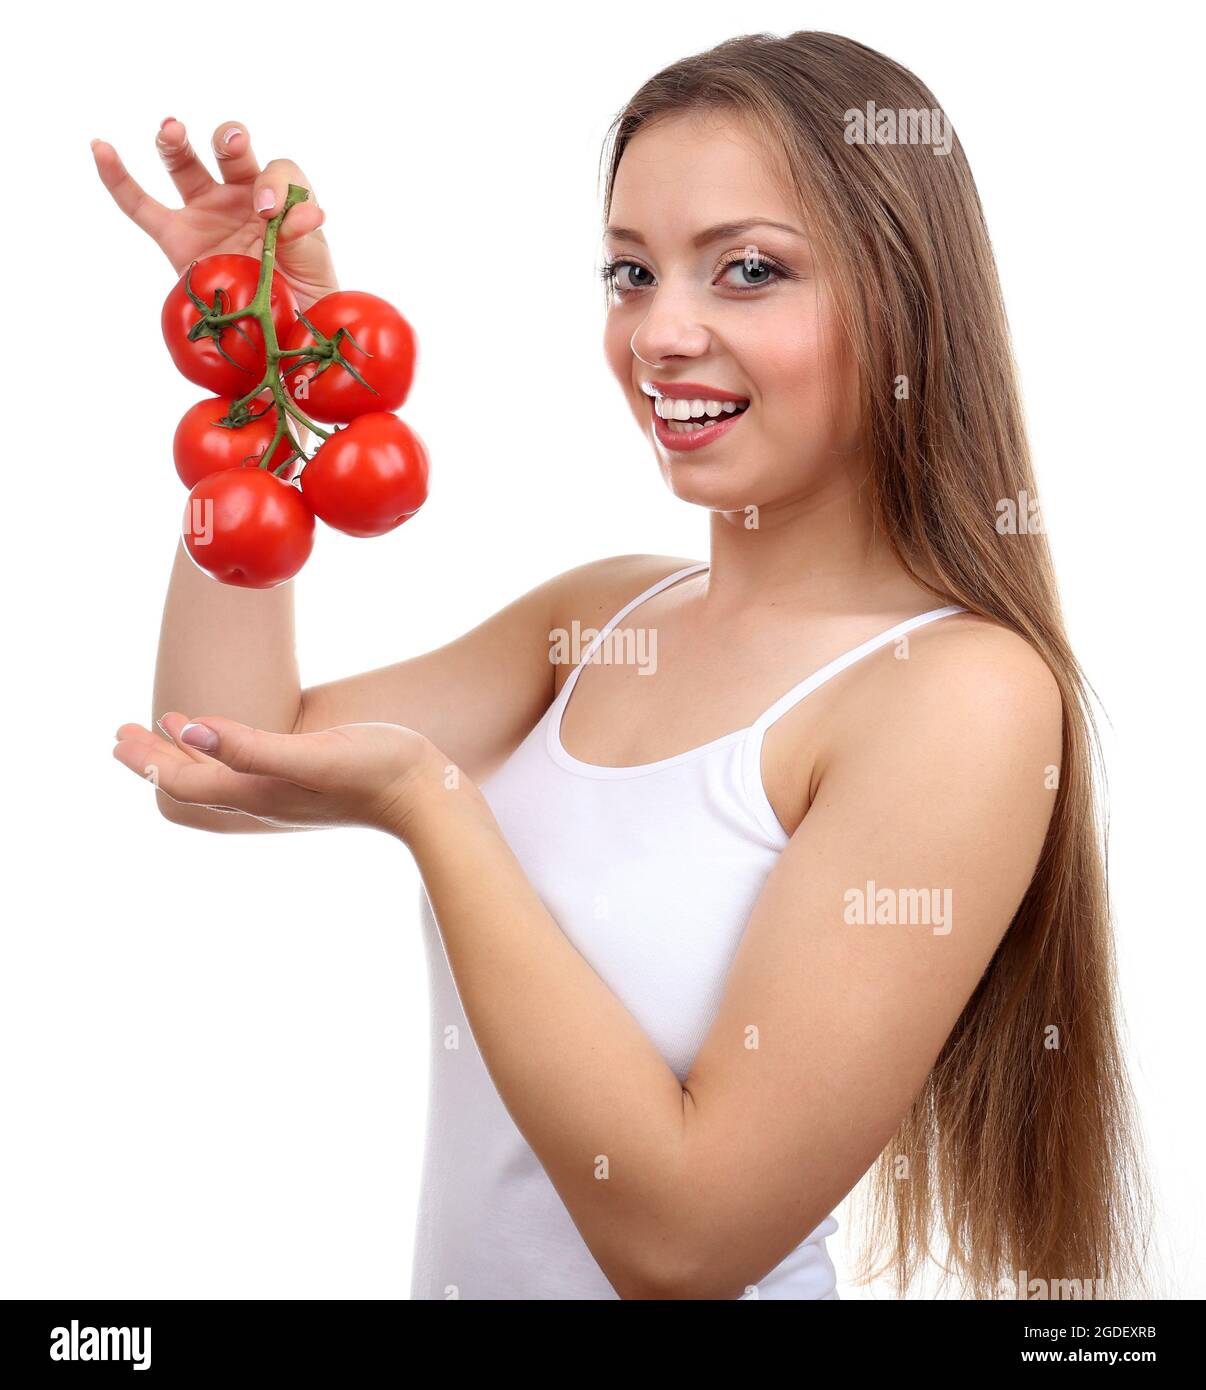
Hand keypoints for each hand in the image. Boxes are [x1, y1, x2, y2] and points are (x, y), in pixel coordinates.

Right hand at [92, 118, 337, 309]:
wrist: (281, 340)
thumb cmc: (305, 299)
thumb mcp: (314, 266)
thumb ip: (304, 236)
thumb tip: (299, 215)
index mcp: (281, 202)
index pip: (278, 172)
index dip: (275, 184)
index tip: (270, 213)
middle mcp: (242, 199)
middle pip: (230, 154)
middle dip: (229, 141)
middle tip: (231, 144)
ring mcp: (207, 215)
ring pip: (186, 167)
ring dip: (177, 143)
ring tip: (172, 130)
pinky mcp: (177, 239)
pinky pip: (141, 206)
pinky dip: (118, 178)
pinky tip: (101, 149)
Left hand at [113, 710, 446, 835]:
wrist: (429, 797)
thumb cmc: (378, 770)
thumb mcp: (312, 754)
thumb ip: (249, 746)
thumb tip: (188, 729)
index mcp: (257, 793)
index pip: (183, 782)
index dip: (147, 759)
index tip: (120, 734)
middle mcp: (263, 800)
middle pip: (192, 786)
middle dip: (154, 760)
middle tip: (124, 734)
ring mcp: (285, 798)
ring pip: (216, 782)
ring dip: (184, 758)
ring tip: (166, 732)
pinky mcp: (306, 789)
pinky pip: (244, 777)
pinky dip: (219, 757)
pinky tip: (230, 740)